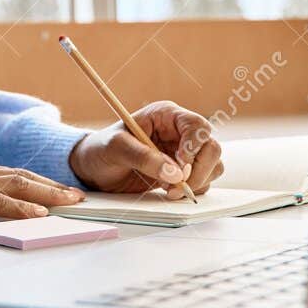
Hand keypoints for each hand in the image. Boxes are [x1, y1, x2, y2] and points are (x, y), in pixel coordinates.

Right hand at [0, 159, 85, 226]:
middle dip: (52, 185)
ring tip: (71, 202)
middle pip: (21, 175)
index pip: (8, 173)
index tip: (55, 187)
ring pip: (18, 184)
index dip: (35, 180)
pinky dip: (22, 207)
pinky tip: (40, 213)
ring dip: (49, 193)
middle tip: (77, 195)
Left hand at [68, 100, 223, 199]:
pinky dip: (193, 190)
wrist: (94, 169)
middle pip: (211, 147)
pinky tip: (169, 192)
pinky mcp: (184, 172)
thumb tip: (174, 173)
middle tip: (177, 185)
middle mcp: (180, 132)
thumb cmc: (101, 150)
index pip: (196, 126)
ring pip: (213, 165)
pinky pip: (204, 181)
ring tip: (169, 190)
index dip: (194, 147)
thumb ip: (143, 157)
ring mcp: (184, 153)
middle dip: (199, 169)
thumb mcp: (115, 148)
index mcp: (166, 116)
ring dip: (198, 182)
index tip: (180, 165)